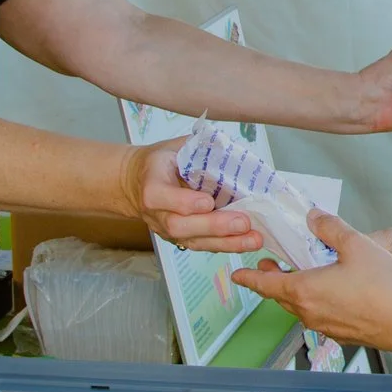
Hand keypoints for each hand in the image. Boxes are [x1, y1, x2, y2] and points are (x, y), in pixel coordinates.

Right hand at [123, 138, 260, 254]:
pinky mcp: (180, 239)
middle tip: (242, 222)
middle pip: (179, 226)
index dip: (185, 202)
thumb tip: (230, 146)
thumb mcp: (175, 146)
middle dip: (213, 226)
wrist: (137, 182)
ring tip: (253, 239)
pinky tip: (248, 241)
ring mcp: (167, 229)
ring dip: (227, 242)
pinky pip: (202, 245)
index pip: (162, 197)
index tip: (208, 202)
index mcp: (151, 184)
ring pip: (193, 241)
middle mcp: (157, 212)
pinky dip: (227, 245)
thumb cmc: (161, 161)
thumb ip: (198, 146)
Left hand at [233, 212, 391, 357]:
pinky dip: (316, 303)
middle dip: (273, 281)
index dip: (250, 278)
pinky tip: (333, 293)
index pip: (266, 284)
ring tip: (303, 276)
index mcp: (304, 290)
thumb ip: (330, 228)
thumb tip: (313, 216)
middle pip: (281, 297)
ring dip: (295, 292)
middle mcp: (309, 312)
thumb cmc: (384, 286)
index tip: (238, 275)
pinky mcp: (342, 334)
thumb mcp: (356, 245)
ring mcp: (325, 326)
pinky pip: (319, 317)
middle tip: (272, 265)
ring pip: (300, 308)